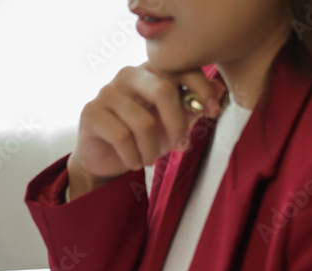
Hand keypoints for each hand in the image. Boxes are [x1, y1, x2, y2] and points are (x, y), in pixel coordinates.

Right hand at [67, 63, 224, 197]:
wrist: (104, 159)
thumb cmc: (140, 138)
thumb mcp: (172, 124)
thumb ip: (192, 108)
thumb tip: (220, 91)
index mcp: (151, 71)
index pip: (181, 68)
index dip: (201, 89)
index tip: (212, 113)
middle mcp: (128, 75)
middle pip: (162, 90)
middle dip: (177, 124)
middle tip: (180, 146)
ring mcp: (107, 92)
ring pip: (142, 121)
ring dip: (152, 149)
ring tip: (150, 159)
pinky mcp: (91, 112)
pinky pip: (121, 136)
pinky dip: (133, 156)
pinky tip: (134, 161)